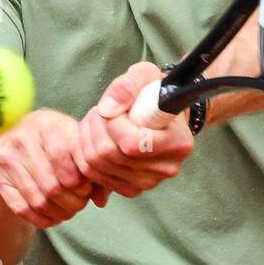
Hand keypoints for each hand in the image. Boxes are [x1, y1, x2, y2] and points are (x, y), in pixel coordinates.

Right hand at [0, 108, 99, 228]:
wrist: (9, 139)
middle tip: (80, 204)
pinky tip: (52, 217)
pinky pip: (21, 208)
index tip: (86, 188)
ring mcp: (5, 157)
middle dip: (71, 201)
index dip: (78, 179)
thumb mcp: (71, 142)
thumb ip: (90, 166)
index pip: (62, 155)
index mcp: (46, 123)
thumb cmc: (53, 142)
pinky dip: (41, 219)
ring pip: (37, 200)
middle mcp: (22, 137)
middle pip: (51, 184)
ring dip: (58, 213)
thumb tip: (101, 200)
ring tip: (69, 212)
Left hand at [74, 62, 193, 202]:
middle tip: (98, 112)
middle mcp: (167, 168)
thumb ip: (127, 85)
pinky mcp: (132, 189)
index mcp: (178, 142)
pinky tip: (93, 138)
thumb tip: (107, 111)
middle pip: (110, 155)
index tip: (113, 108)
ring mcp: (149, 182)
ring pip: (97, 166)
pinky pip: (94, 176)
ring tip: (96, 122)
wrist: (159, 114)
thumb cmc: (153, 93)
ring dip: (85, 139)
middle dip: (94, 128)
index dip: (112, 124)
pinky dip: (85, 155)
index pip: (132, 143)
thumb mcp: (145, 75)